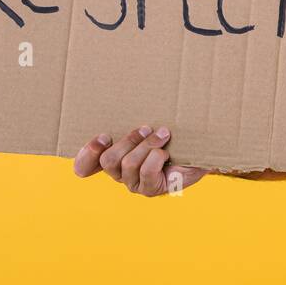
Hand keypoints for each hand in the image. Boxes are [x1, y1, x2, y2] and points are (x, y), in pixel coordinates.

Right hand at [73, 125, 208, 196]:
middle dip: (128, 141)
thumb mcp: (150, 124)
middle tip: (145, 128)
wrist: (200, 150)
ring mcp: (134, 184)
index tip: (104, 136)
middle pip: (108, 160)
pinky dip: (157, 157)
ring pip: (127, 164)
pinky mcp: (151, 189)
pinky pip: (146, 171)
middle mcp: (119, 174)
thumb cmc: (172, 134)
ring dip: (147, 145)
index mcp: (113, 158)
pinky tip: (167, 153)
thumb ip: (133, 120)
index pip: (84, 166)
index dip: (87, 154)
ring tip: (164, 134)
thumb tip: (120, 94)